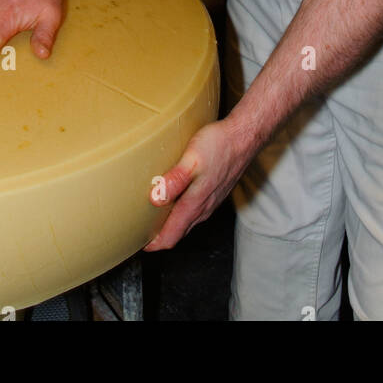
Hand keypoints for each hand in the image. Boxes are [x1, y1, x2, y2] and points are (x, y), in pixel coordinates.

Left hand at [143, 120, 251, 250]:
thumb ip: (175, 180)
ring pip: (187, 222)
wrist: (244, 138)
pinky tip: (175, 199)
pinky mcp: (215, 193)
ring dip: (170, 224)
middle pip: (178, 233)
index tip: (137, 243)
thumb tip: (155, 199)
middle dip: (159, 236)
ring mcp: (210, 202)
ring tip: (153, 216)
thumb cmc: (219, 145)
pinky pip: (195, 211)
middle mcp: (203, 208)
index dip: (153, 244)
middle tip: (140, 231)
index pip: (171, 237)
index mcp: (195, 203)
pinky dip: (181, 212)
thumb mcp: (193, 159)